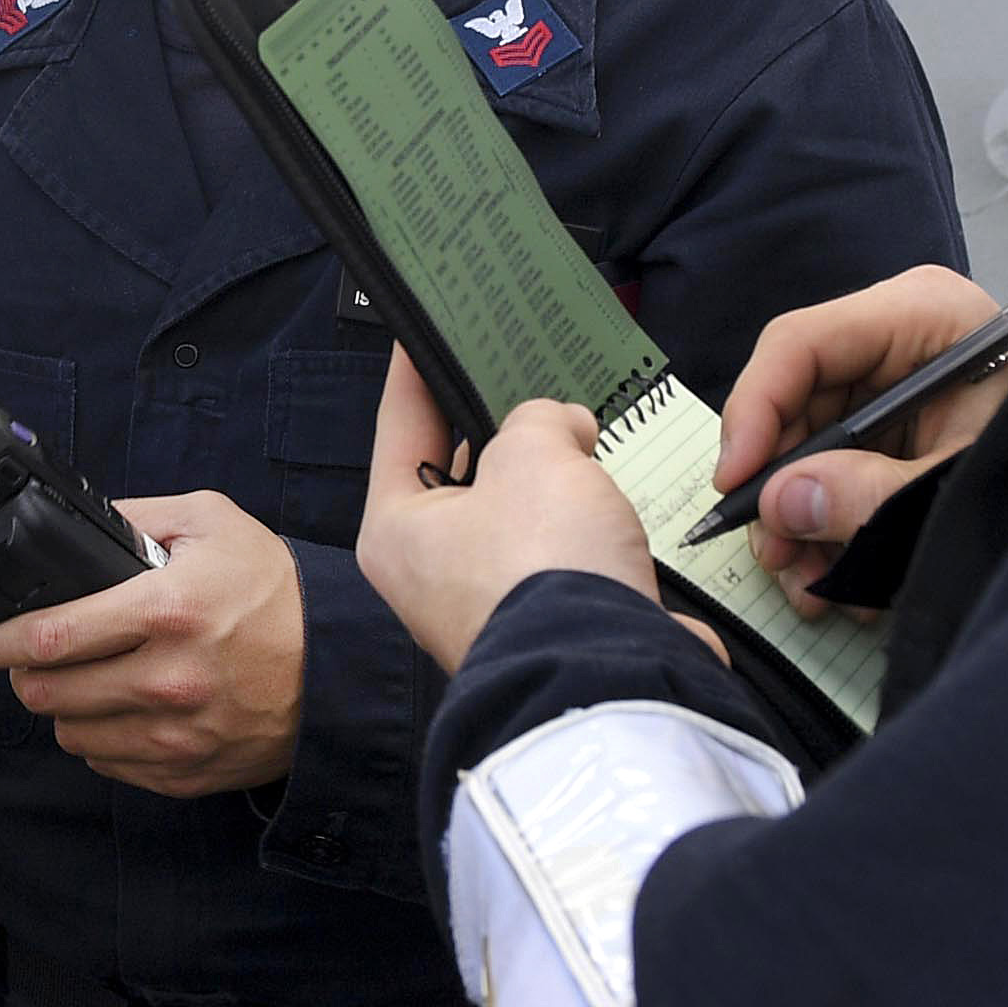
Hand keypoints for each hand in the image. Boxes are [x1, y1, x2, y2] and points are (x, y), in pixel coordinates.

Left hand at [0, 500, 306, 797]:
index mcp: (166, 611)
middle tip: (26, 657)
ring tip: (79, 681)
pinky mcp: (188, 772)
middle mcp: (167, 680)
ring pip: (72, 734)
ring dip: (63, 708)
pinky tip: (119, 710)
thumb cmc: (274, 589)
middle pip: (47, 693)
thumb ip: (136, 518)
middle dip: (22, 674)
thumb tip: (70, 525)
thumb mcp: (212, 522)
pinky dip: (102, 739)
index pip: (48, 636)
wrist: (342, 666)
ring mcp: (178, 734)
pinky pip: (111, 765)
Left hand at [357, 353, 653, 676]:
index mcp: (396, 528)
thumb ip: (540, 419)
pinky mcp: (548, 625)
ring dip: (551, 480)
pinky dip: (584, 525)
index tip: (419, 328)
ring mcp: (490, 606)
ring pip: (518, 514)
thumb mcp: (533, 452)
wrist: (608, 679)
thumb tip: (563, 431)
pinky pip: (561, 554)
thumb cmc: (545, 564)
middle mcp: (430, 574)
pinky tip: (611, 496)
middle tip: (525, 371)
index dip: (416, 368)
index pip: (401, 424)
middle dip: (499, 425)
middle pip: (461, 472)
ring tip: (582, 429)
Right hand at [716, 266, 1007, 591]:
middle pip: (797, 400)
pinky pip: (840, 468)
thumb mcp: (960, 482)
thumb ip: (871, 495)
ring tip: (807, 583)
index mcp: (921, 315)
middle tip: (774, 554)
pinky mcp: (901, 428)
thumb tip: (781, 506)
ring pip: (810, 443)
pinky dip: (831, 523)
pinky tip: (837, 575)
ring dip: (800, 519)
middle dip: (779, 485)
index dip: (755, 412)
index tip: (737, 485)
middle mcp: (898, 338)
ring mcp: (897, 384)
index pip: (802, 343)